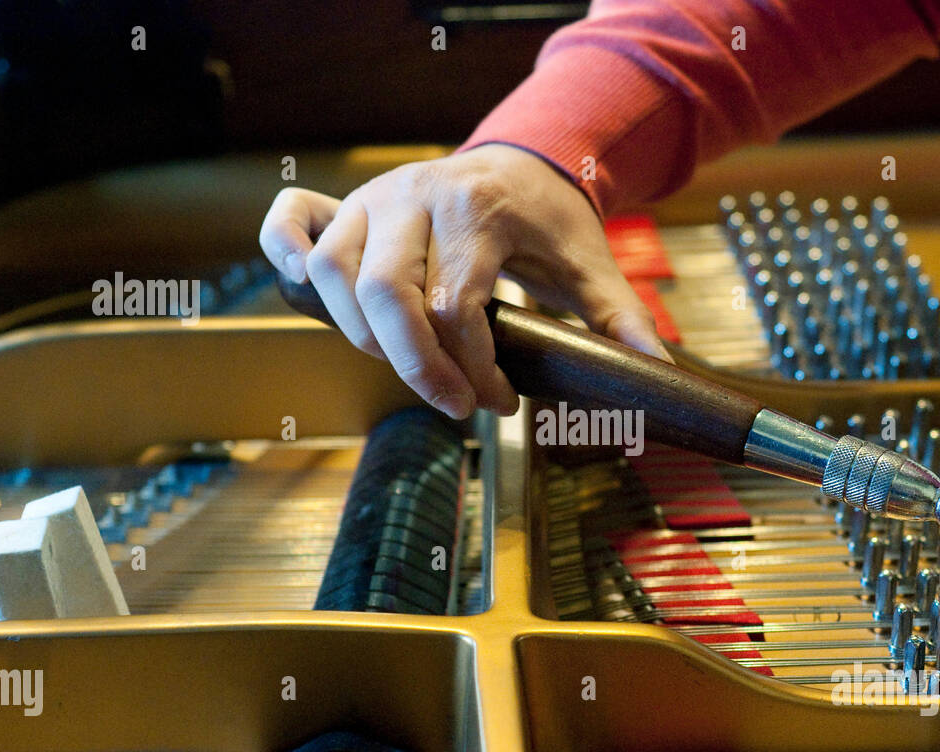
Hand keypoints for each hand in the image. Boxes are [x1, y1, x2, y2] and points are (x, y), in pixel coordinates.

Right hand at [259, 144, 669, 418]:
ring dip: (362, 335)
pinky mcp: (347, 202)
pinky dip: (284, 257)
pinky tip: (320, 302)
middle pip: (387, 293)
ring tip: (410, 365)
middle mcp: (416, 197)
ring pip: (335, 272)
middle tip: (454, 404)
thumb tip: (654, 375)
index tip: (498, 403)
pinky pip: (291, 224)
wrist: (523, 158)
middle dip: (416, 366)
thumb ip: (618, 320)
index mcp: (479, 210)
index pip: (456, 306)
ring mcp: (374, 197)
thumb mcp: (591, 264)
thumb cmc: (550, 219)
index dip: (474, 370)